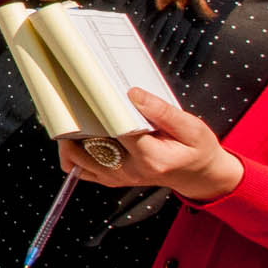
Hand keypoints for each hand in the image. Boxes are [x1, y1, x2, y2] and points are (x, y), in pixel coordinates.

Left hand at [59, 89, 243, 202]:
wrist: (198, 175)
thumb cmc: (197, 150)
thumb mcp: (192, 128)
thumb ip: (163, 112)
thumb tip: (133, 94)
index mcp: (151, 158)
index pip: (117, 131)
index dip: (101, 110)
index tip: (90, 90)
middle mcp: (130, 170)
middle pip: (89, 146)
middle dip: (75, 122)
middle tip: (68, 97)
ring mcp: (118, 177)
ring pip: (77, 160)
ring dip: (68, 136)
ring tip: (70, 112)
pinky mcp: (111, 177)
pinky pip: (80, 167)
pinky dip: (72, 150)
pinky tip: (75, 131)